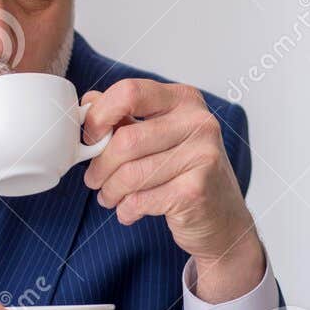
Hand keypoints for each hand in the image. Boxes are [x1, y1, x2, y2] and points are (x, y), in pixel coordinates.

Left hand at [80, 78, 264, 303]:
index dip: (99, 115)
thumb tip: (88, 102)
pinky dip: (126, 209)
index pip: (129, 92)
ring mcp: (203, 155)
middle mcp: (198, 122)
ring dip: (110, 191)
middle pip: (126, 140)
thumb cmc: (183, 173)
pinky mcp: (197, 190)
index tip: (90, 137)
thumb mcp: (156, 136)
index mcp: (183, 99)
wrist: (222, 218)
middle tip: (94, 179)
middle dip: (100, 165)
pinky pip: (140, 199)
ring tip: (109, 198)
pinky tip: (129, 211)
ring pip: (130, 173)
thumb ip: (124, 116)